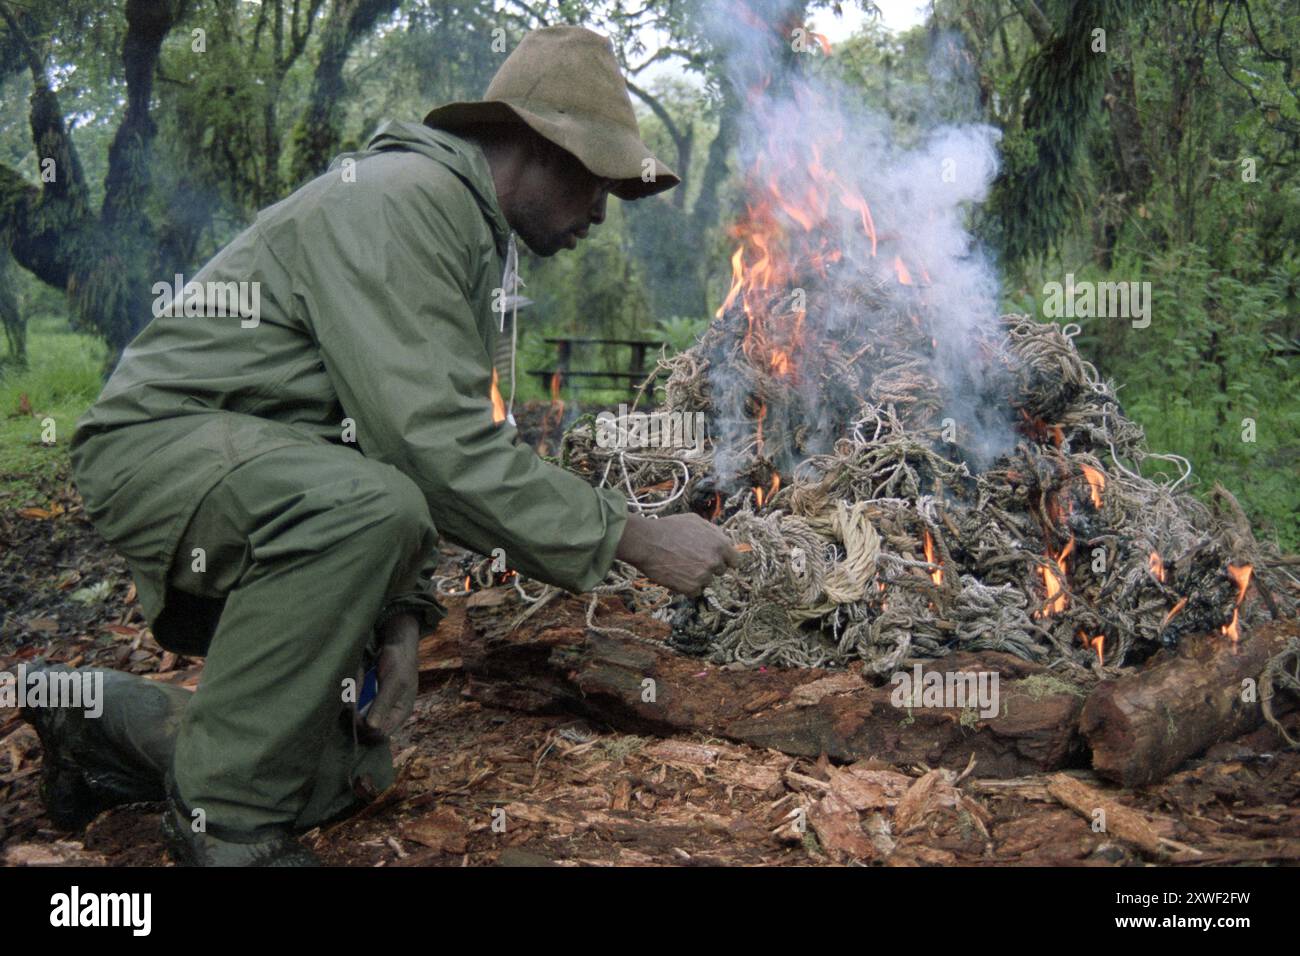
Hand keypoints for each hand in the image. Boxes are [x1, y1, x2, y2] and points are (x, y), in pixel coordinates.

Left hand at [356, 612, 420, 743]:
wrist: (397, 644)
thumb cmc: (400, 663)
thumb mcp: (393, 684)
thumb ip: (382, 704)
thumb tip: (372, 727)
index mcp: (401, 713)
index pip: (383, 734)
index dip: (368, 730)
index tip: (356, 718)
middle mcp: (390, 714)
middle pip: (371, 730)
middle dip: (357, 723)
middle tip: (347, 710)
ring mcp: (380, 707)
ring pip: (362, 721)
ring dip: (352, 715)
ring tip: (346, 704)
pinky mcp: (370, 699)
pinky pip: (359, 709)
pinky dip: (351, 706)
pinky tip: (346, 700)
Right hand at [615, 513, 741, 596]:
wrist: (646, 542)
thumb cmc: (668, 528)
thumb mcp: (694, 520)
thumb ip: (713, 532)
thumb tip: (723, 541)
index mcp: (720, 544)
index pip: (735, 560)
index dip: (725, 560)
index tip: (718, 561)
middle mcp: (715, 561)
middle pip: (720, 571)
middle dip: (709, 567)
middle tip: (691, 560)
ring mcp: (704, 576)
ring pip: (707, 581)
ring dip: (697, 577)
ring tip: (679, 565)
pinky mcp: (691, 588)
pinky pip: (695, 591)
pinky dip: (686, 586)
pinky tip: (675, 574)